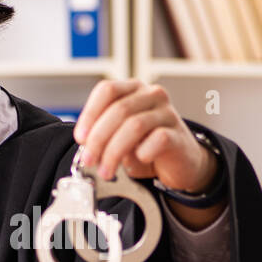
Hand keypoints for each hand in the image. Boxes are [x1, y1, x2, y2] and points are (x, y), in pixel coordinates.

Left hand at [72, 79, 223, 226]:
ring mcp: (167, 112)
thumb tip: (87, 146)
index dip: (90, 114)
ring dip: (114, 151)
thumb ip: (104, 135)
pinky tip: (139, 160)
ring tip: (106, 171)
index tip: (81, 138)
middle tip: (89, 160)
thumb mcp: (119, 137)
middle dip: (98, 139)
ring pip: (135, 125)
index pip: (107, 90)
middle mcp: (151, 95)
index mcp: (133, 90)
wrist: (180, 162)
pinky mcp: (178, 133)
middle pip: (119, 110)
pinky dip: (144, 152)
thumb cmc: (147, 146)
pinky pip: (158, 139)